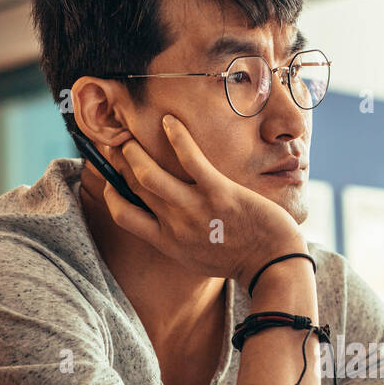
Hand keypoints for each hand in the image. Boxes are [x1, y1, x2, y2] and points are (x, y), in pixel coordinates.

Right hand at [100, 114, 304, 283]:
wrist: (272, 263)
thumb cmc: (238, 259)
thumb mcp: (197, 259)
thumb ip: (176, 239)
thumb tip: (161, 219)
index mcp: (167, 242)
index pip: (123, 215)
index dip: (111, 193)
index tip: (112, 179)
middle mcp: (175, 225)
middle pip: (133, 187)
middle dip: (117, 162)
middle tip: (115, 144)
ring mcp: (194, 208)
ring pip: (148, 173)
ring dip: (134, 151)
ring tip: (131, 136)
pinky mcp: (218, 192)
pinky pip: (190, 158)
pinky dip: (177, 136)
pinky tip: (171, 121)